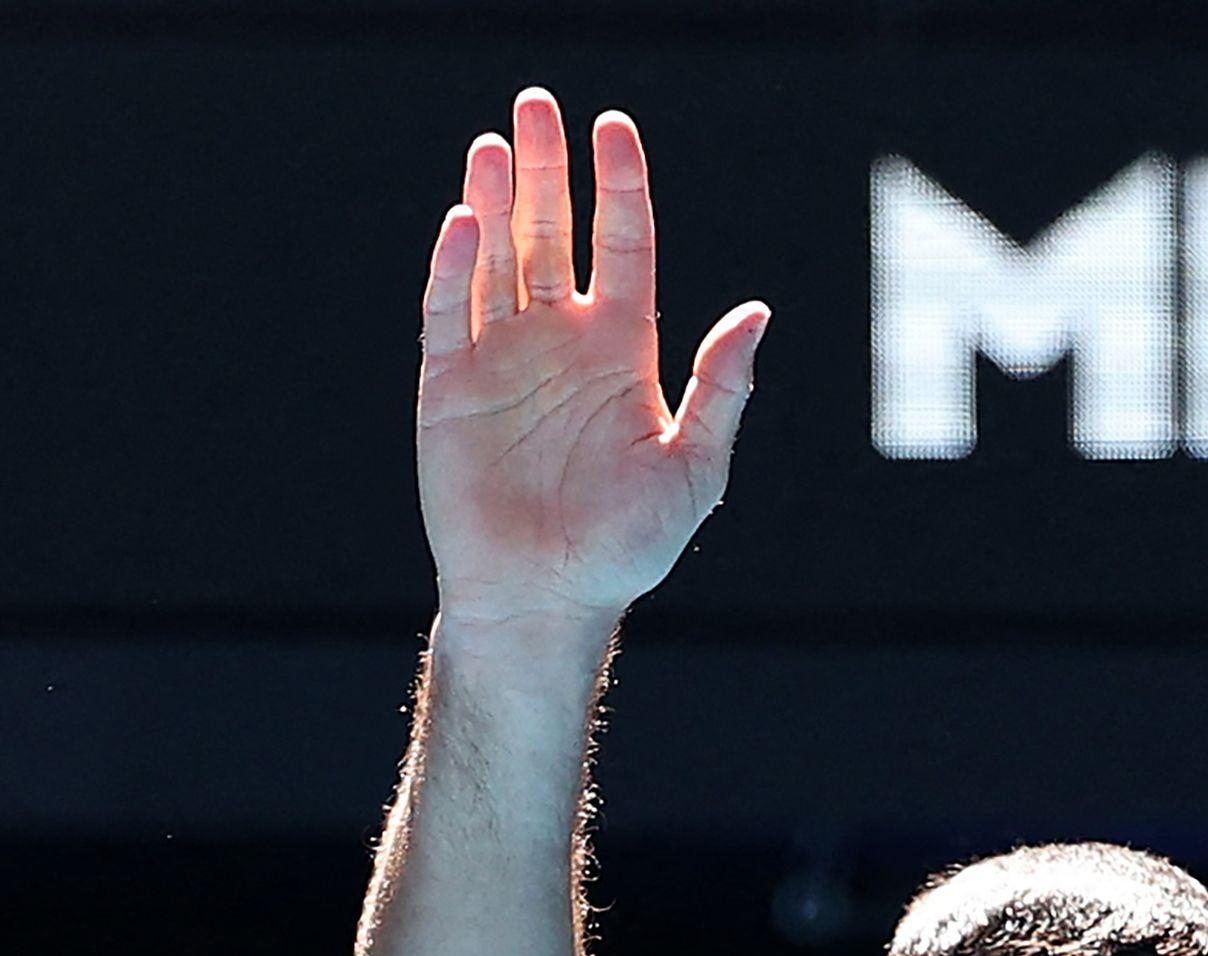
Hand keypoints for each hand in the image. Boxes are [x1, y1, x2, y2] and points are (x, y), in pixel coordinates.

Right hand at [415, 90, 769, 631]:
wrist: (547, 599)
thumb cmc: (628, 546)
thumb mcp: (694, 469)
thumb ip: (723, 389)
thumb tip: (758, 312)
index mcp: (623, 349)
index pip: (623, 245)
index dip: (618, 186)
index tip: (612, 126)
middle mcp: (560, 339)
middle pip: (551, 231)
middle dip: (545, 168)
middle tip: (536, 103)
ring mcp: (502, 357)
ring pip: (497, 257)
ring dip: (494, 200)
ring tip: (495, 144)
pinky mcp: (450, 385)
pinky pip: (449, 311)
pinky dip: (454, 266)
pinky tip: (464, 220)